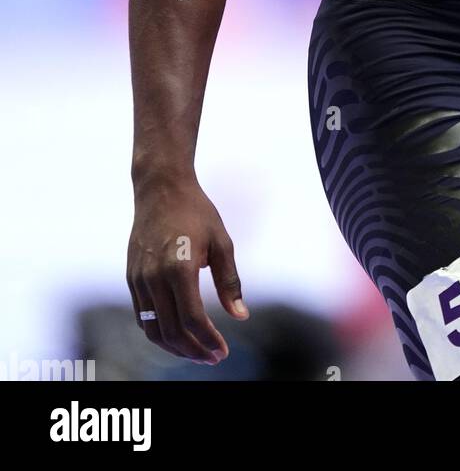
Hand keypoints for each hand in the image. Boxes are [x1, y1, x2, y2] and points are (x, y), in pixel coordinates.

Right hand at [127, 175, 248, 364]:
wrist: (160, 188)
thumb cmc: (196, 212)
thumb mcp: (221, 242)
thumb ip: (229, 281)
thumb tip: (240, 316)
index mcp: (179, 268)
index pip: (192, 319)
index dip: (208, 341)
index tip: (222, 352)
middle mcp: (154, 277)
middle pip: (171, 331)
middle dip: (193, 351)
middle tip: (212, 358)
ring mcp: (138, 279)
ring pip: (152, 329)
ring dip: (174, 347)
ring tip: (196, 352)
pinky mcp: (131, 277)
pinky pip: (142, 316)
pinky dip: (158, 332)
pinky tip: (176, 334)